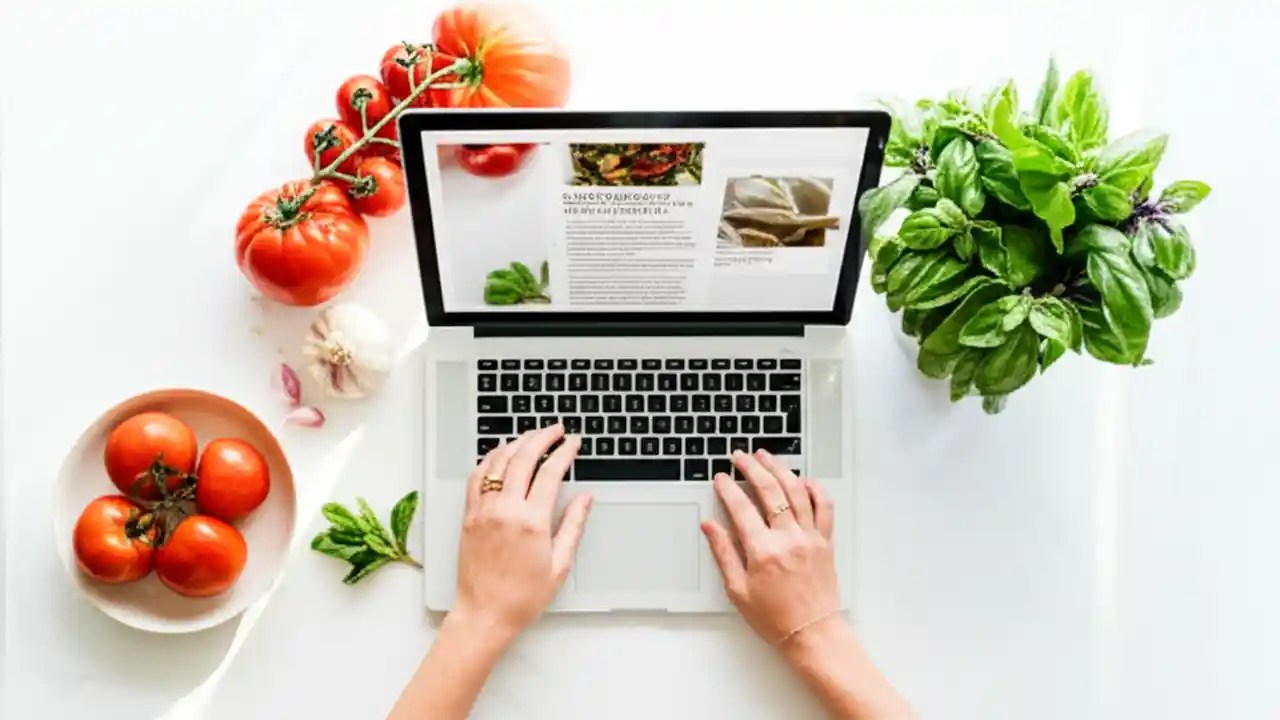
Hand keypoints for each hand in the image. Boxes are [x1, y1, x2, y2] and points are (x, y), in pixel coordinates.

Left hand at [451, 425, 591, 643]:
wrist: (484, 614)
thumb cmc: (522, 597)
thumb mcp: (560, 564)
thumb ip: (574, 525)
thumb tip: (586, 499)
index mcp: (531, 522)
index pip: (551, 472)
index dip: (564, 452)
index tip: (573, 442)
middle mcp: (505, 511)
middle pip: (523, 458)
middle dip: (542, 437)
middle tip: (555, 429)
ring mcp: (483, 511)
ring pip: (497, 462)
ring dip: (516, 443)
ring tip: (530, 436)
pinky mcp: (468, 516)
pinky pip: (476, 477)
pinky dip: (489, 459)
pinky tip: (498, 455)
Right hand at [701, 449, 839, 646]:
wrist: (812, 634)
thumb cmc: (775, 618)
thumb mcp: (738, 590)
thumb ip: (723, 553)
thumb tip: (710, 527)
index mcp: (763, 551)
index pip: (741, 508)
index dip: (728, 489)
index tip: (720, 478)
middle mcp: (789, 539)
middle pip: (770, 490)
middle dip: (752, 468)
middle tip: (740, 457)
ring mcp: (810, 537)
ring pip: (797, 490)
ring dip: (780, 469)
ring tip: (767, 457)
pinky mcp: (826, 542)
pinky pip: (825, 506)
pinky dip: (815, 489)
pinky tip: (804, 479)